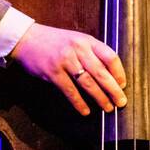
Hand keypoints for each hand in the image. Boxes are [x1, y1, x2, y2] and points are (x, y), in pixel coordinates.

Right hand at [9, 23, 127, 115]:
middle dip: (113, 89)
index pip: (110, 56)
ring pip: (88, 83)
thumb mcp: (75, 40)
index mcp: (87, 40)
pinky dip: (79, 103)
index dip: (119, 72)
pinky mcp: (53, 72)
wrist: (26, 38)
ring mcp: (65, 61)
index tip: (123, 84)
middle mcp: (78, 49)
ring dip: (100, 98)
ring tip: (107, 108)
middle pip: (101, 72)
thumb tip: (109, 74)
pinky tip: (85, 110)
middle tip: (121, 102)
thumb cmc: (53, 41)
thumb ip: (91, 53)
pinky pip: (70, 91)